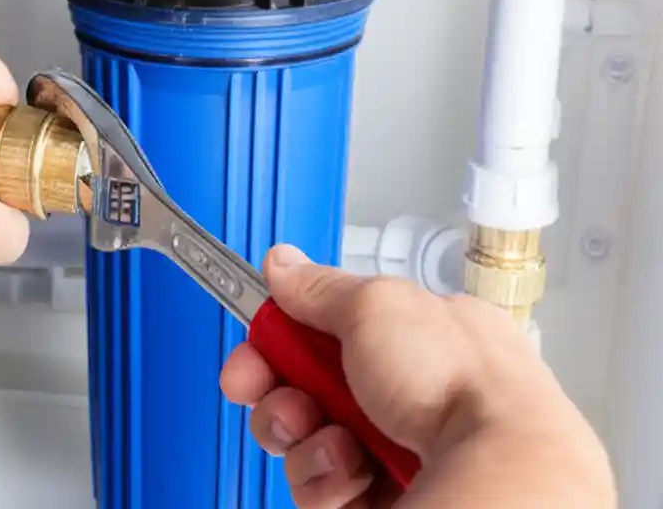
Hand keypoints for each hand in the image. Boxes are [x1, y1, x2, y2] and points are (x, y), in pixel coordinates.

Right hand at [221, 245, 614, 508]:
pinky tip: (353, 475)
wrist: (495, 476)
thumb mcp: (377, 307)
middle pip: (307, 385)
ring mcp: (394, 447)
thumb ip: (322, 288)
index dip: (282, 333)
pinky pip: (320, 485)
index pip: (328, 327)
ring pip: (307, 439)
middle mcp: (407, 392)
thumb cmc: (461, 388)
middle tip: (280, 394)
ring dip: (304, 438)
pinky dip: (325, 480)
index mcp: (417, 334)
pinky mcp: (383, 495)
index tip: (257, 339)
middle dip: (279, 391)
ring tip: (337, 442)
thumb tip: (284, 265)